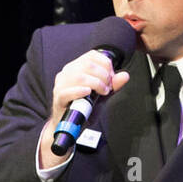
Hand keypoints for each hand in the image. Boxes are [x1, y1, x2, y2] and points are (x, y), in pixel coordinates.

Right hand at [41, 50, 130, 167]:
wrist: (71, 125)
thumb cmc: (84, 108)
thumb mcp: (102, 95)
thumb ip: (112, 85)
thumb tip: (124, 75)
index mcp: (76, 67)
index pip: (92, 56)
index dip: (106, 64)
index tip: (111, 77)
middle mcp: (67, 73)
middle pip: (87, 65)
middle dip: (103, 75)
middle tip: (108, 88)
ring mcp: (60, 85)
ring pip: (79, 77)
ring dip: (96, 84)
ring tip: (102, 92)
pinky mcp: (58, 98)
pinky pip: (67, 91)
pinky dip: (79, 91)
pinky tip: (88, 93)